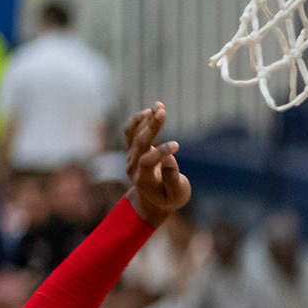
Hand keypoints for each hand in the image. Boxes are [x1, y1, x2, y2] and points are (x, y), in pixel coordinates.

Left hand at [123, 104, 190, 226]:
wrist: (152, 200)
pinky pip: (130, 132)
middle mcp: (133, 167)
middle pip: (139, 143)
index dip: (161, 152)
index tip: (177, 146)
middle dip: (151, 127)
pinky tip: (150, 111)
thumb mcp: (177, 195)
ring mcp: (131, 157)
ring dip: (147, 119)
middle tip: (162, 112)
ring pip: (135, 134)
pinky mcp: (132, 149)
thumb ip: (173, 180)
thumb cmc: (169, 197)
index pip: (148, 161)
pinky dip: (138, 120)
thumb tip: (169, 160)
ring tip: (160, 106)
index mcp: (144, 180)